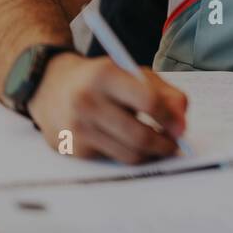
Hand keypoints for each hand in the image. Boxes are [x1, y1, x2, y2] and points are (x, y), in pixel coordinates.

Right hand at [28, 53, 187, 163]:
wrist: (50, 86)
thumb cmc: (100, 79)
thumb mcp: (132, 73)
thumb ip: (164, 92)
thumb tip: (181, 121)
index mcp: (105, 74)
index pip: (148, 102)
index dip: (170, 118)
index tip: (181, 128)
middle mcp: (87, 101)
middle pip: (139, 135)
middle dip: (164, 144)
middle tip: (174, 145)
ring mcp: (78, 127)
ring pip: (129, 154)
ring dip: (150, 153)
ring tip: (158, 145)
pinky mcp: (74, 149)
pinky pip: (114, 159)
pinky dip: (128, 154)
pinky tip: (130, 143)